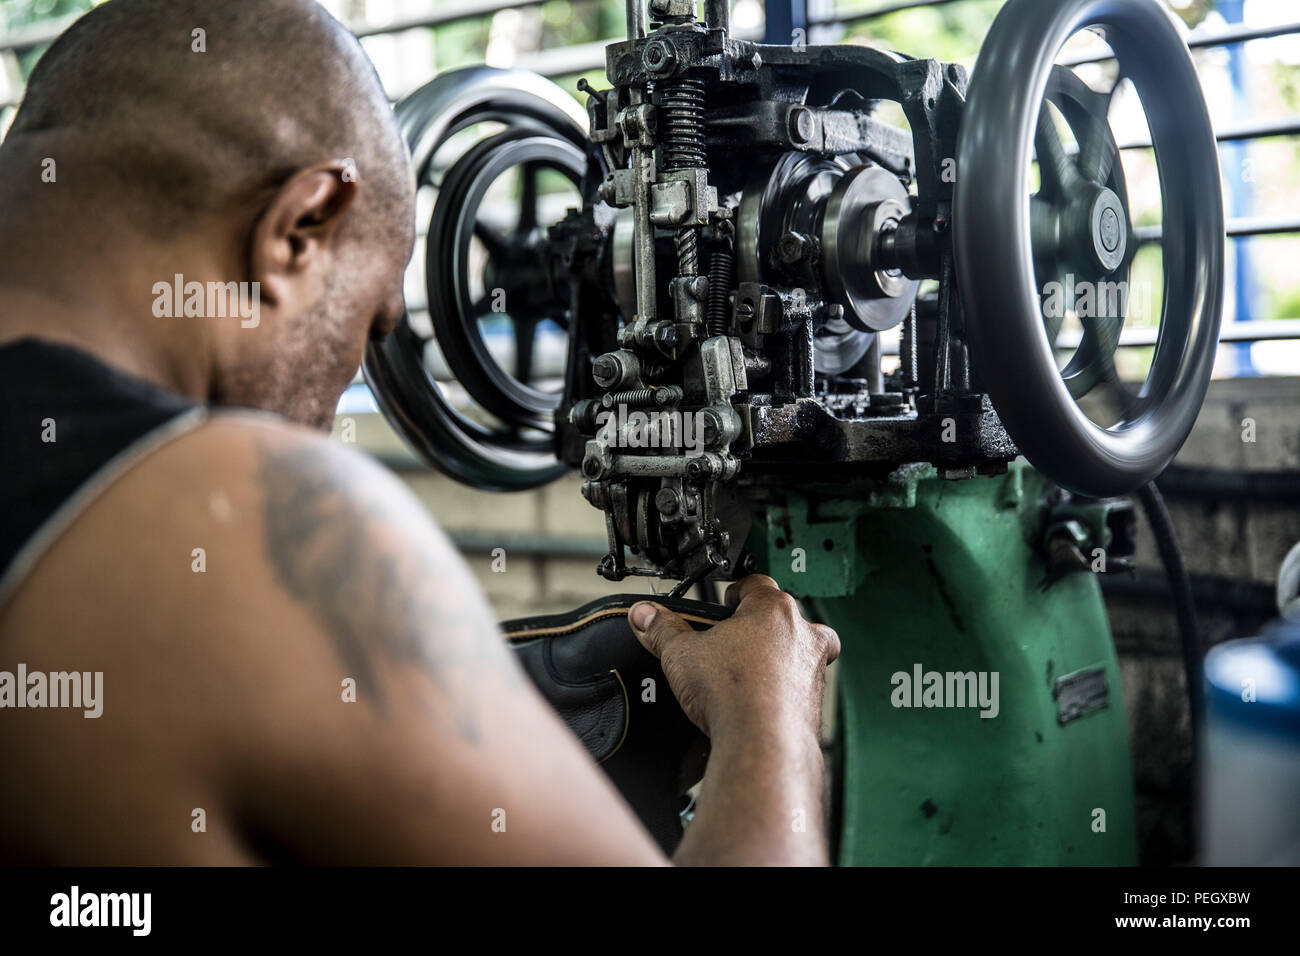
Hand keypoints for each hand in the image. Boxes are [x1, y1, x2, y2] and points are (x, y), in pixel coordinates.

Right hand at [628, 575, 839, 740]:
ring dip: (779, 655)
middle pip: (783, 615)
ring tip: (747, 671)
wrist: (762, 742)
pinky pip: (801, 683)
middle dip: (760, 624)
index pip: (756, 583)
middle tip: (735, 639)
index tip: (726, 602)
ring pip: (799, 648)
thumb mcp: (681, 654)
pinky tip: (760, 700)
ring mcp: (813, 667)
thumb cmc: (733, 693)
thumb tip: (645, 615)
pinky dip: (785, 687)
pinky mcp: (815, 699)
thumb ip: (663, 630)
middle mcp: (802, 633)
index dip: (737, 591)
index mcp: (772, 609)